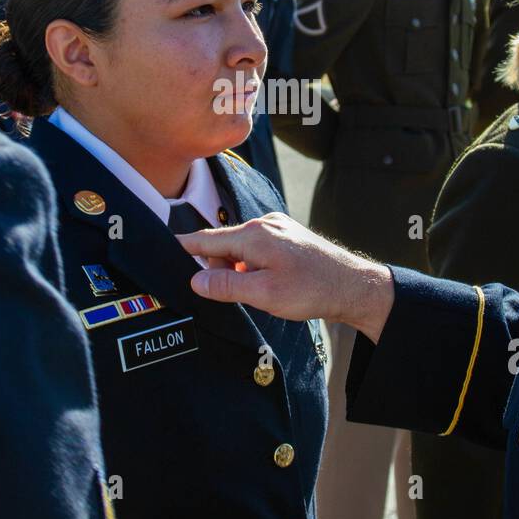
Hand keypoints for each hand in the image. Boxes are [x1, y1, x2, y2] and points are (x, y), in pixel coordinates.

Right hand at [175, 213, 395, 341]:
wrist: (353, 286)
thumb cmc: (311, 290)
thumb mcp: (263, 294)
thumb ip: (226, 286)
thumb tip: (196, 281)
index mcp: (254, 234)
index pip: (208, 239)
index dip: (185, 246)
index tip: (165, 246)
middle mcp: (265, 224)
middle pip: (224, 243)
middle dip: (218, 267)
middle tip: (229, 295)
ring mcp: (279, 228)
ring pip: (242, 247)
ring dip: (238, 269)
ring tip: (256, 292)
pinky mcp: (289, 236)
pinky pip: (258, 248)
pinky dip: (253, 264)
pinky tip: (267, 283)